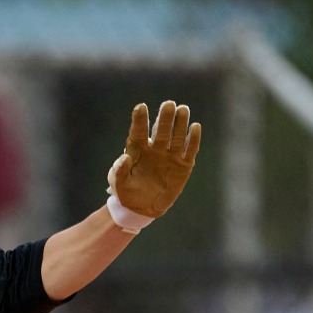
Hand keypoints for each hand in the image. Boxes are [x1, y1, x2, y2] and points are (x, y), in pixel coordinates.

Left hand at [109, 100, 202, 220]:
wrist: (142, 208)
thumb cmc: (126, 192)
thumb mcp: (118, 184)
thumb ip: (119, 171)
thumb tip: (124, 157)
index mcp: (138, 149)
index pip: (139, 131)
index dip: (140, 119)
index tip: (141, 107)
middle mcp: (156, 149)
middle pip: (161, 130)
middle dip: (164, 117)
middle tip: (168, 104)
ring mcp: (170, 156)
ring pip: (177, 136)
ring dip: (180, 123)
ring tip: (182, 109)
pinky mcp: (183, 166)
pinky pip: (189, 151)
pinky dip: (193, 140)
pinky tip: (195, 127)